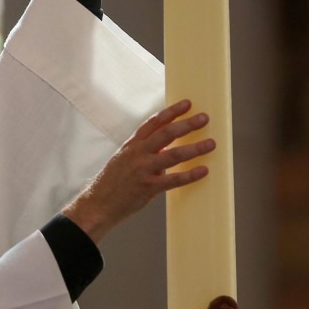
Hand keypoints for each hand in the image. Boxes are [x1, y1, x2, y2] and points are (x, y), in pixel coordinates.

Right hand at [62, 99, 212, 243]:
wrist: (97, 204)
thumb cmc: (112, 183)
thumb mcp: (124, 160)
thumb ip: (144, 153)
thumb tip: (167, 152)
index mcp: (132, 144)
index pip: (154, 122)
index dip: (171, 112)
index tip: (187, 103)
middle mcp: (138, 153)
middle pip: (166, 133)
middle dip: (187, 124)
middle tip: (204, 118)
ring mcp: (143, 170)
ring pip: (173, 154)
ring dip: (194, 148)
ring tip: (211, 143)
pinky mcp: (147, 187)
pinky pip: (173, 180)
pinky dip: (190, 175)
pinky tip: (203, 170)